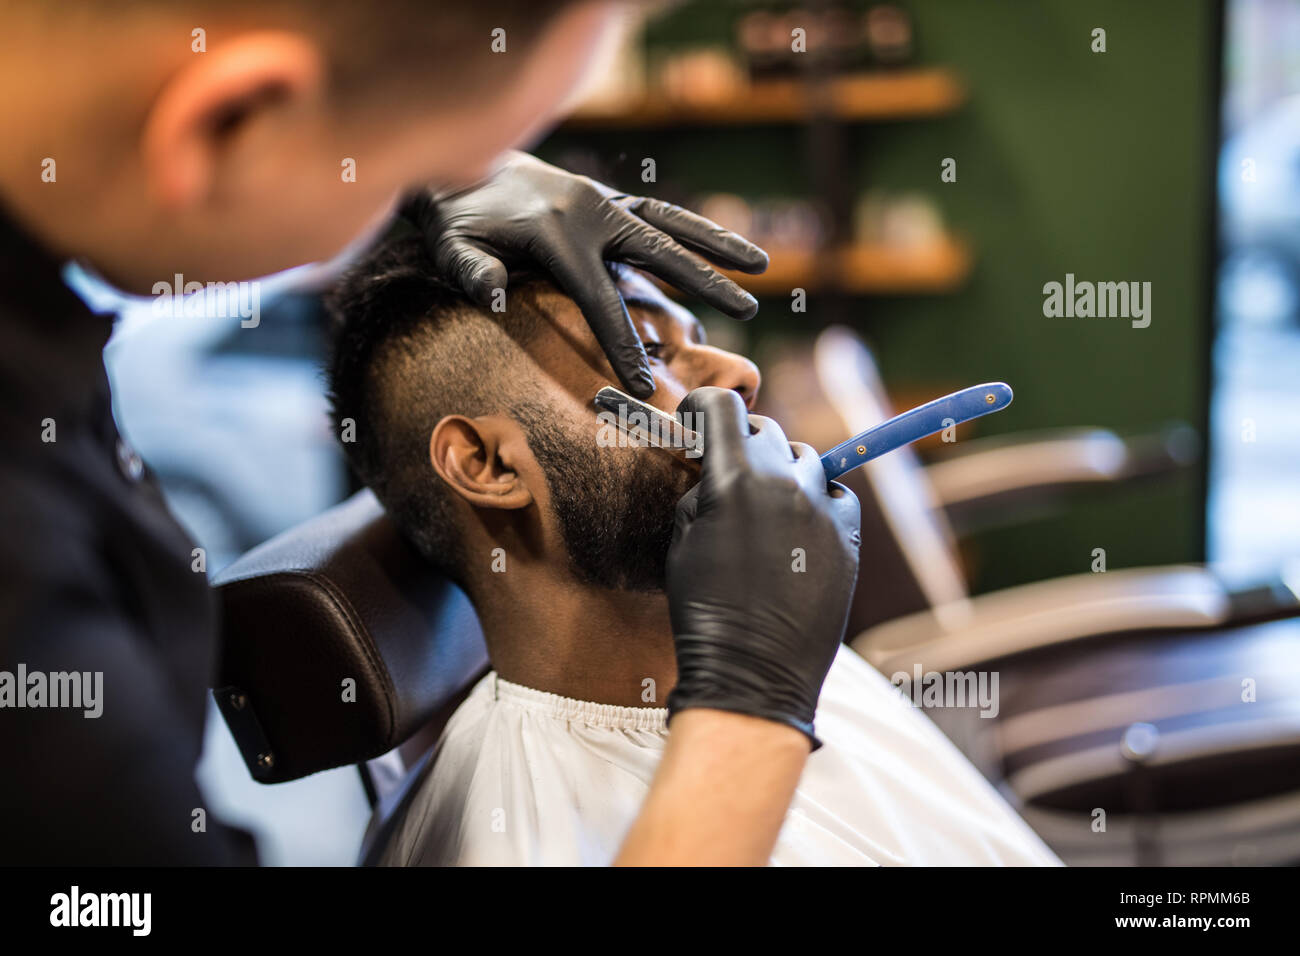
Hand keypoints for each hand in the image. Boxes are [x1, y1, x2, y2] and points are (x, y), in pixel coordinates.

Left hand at [403, 152, 767, 398]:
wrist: (460, 160)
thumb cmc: (454, 217)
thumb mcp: (450, 245)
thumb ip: (472, 271)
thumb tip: (497, 296)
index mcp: (556, 233)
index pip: (599, 298)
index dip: (622, 343)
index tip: (643, 384)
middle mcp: (591, 212)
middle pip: (659, 251)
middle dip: (704, 283)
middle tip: (747, 310)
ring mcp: (603, 200)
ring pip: (671, 223)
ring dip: (718, 243)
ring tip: (763, 265)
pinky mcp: (608, 196)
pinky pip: (659, 213)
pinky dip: (694, 228)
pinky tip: (725, 248)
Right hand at [665, 387, 861, 747]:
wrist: (753, 673)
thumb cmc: (704, 611)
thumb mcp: (682, 542)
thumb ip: (702, 493)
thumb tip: (717, 470)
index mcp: (733, 479)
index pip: (723, 407)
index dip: (703, 406)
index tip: (696, 417)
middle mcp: (783, 483)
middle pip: (766, 431)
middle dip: (744, 442)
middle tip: (730, 471)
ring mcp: (820, 509)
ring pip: (805, 460)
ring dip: (783, 472)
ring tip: (767, 510)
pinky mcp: (848, 537)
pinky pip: (836, 496)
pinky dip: (818, 501)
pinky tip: (800, 530)